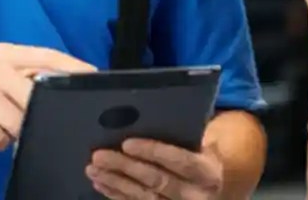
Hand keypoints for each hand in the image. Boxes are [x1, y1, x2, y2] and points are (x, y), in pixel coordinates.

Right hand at [0, 42, 94, 152]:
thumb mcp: (8, 79)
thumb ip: (35, 77)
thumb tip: (75, 84)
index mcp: (6, 54)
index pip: (46, 56)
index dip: (71, 67)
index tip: (92, 76)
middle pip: (34, 93)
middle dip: (39, 112)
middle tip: (37, 120)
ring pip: (18, 120)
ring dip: (15, 131)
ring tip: (3, 124)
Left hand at [87, 138, 224, 198]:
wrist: (214, 189)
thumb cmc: (200, 157)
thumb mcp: (200, 146)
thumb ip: (180, 136)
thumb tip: (141, 116)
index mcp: (207, 172)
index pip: (180, 161)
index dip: (153, 152)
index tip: (127, 143)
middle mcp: (195, 195)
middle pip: (157, 181)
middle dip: (125, 167)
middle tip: (99, 155)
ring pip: (143, 197)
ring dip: (115, 182)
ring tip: (93, 169)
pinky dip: (116, 194)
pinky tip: (100, 183)